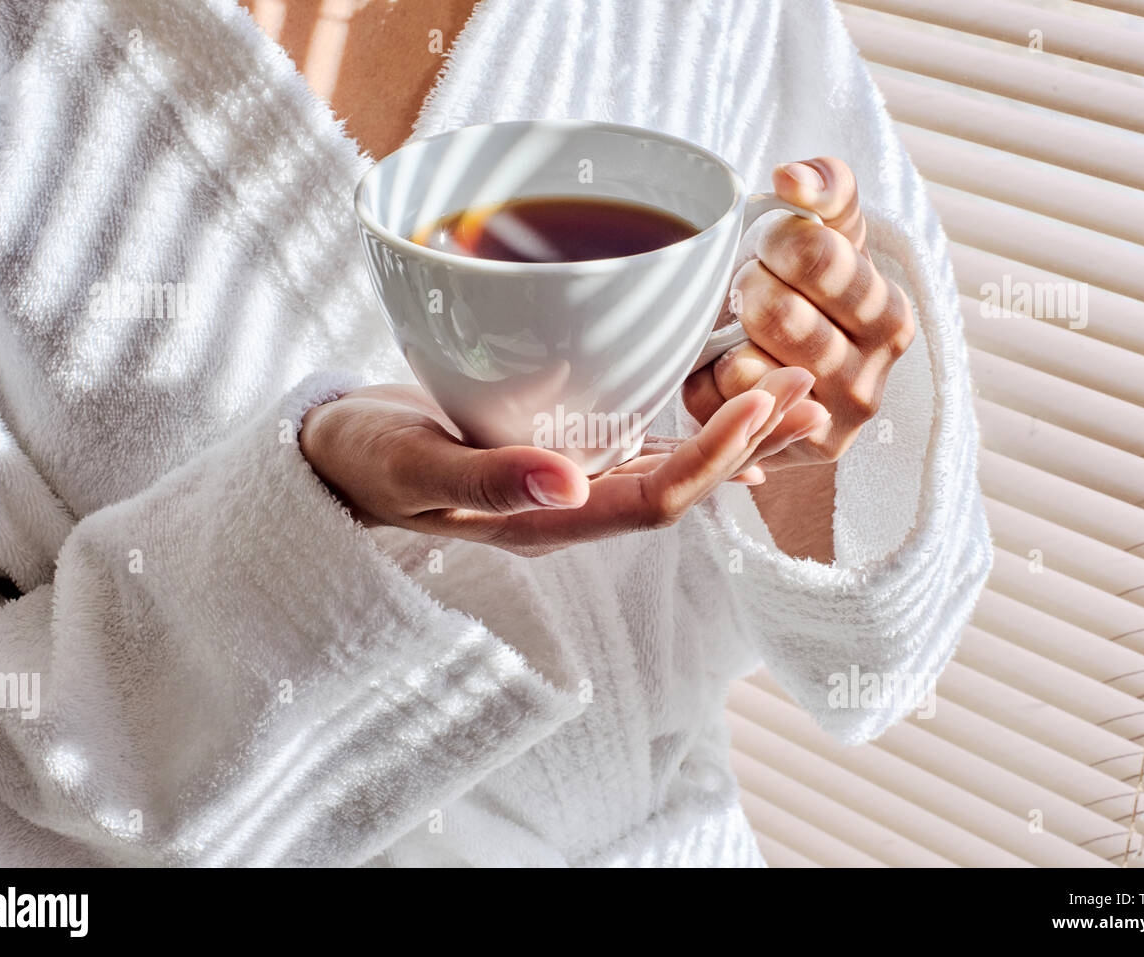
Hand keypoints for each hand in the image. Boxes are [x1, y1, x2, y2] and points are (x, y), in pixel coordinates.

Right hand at [299, 370, 812, 557]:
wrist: (337, 457)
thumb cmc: (366, 461)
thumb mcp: (413, 467)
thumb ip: (484, 482)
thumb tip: (570, 484)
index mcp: (546, 521)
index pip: (653, 502)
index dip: (713, 460)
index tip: (761, 405)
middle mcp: (569, 508)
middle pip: (680, 485)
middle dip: (746, 444)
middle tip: (806, 389)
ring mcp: (566, 483)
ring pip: (667, 463)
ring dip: (729, 432)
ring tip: (788, 388)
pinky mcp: (557, 450)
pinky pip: (637, 441)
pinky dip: (684, 418)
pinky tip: (718, 392)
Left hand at [683, 157, 914, 470]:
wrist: (792, 377)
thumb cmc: (810, 292)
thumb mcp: (833, 234)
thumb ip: (828, 189)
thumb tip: (791, 179)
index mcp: (890, 317)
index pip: (813, 254)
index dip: (773, 242)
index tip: (774, 249)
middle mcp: (870, 381)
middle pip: (775, 311)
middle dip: (747, 289)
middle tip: (749, 289)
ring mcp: (825, 428)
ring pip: (745, 367)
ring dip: (727, 337)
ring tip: (742, 329)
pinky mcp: (779, 459)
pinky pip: (717, 406)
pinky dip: (708, 378)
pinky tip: (727, 367)